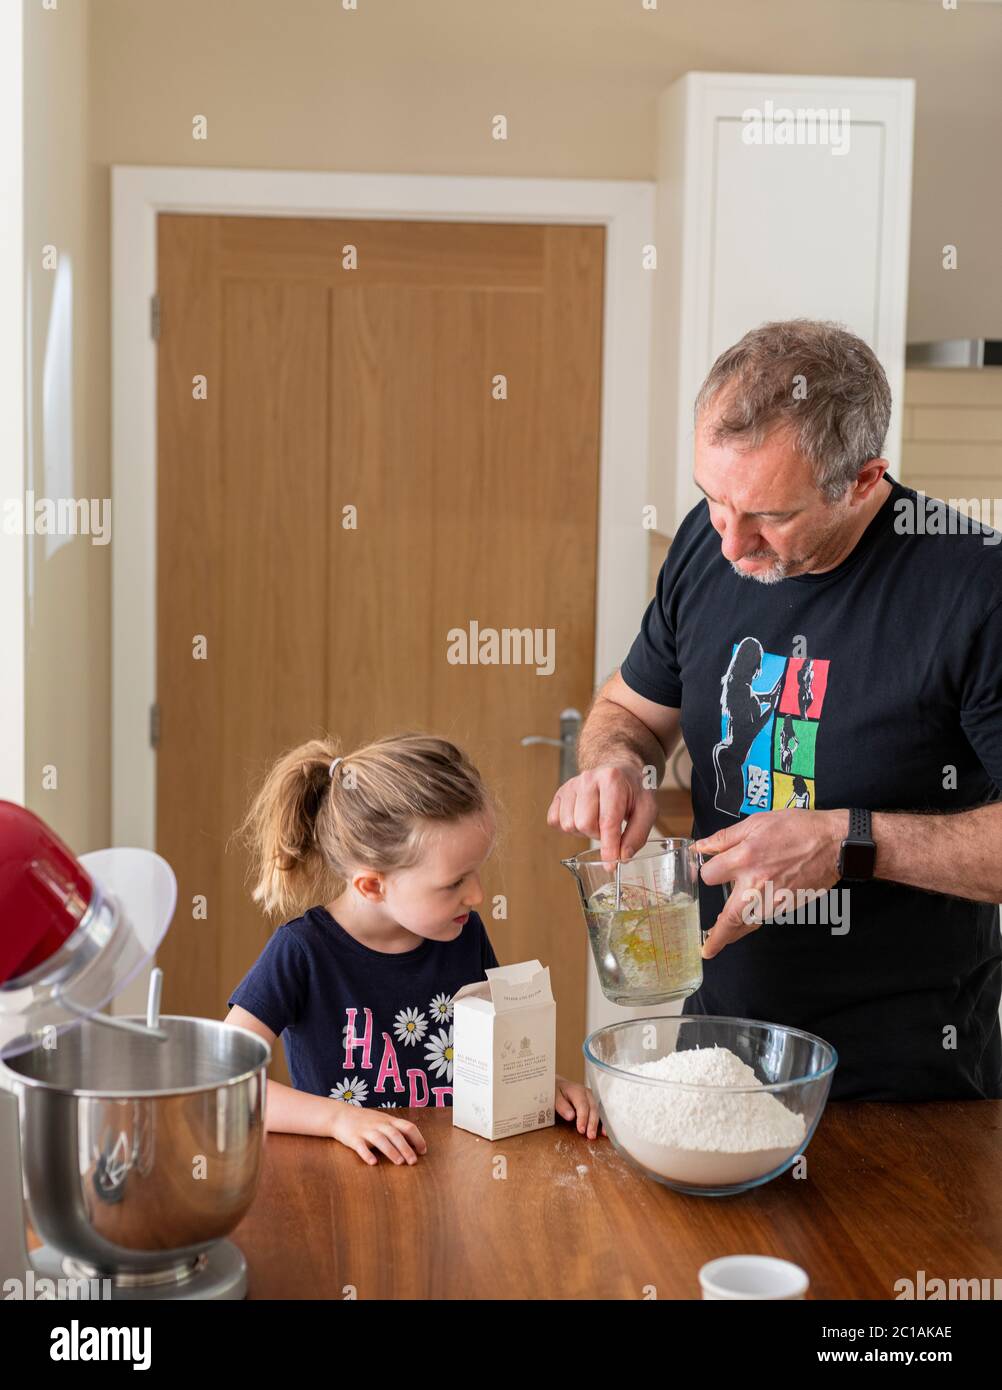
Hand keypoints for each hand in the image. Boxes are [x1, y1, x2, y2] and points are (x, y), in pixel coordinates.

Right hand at [328, 1100, 427, 1164]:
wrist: (341, 1115)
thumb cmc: (366, 1121)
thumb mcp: (383, 1121)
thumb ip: (397, 1130)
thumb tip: (415, 1144)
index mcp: (389, 1120)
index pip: (407, 1126)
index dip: (417, 1138)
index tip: (423, 1151)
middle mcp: (379, 1124)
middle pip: (395, 1134)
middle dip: (406, 1148)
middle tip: (413, 1161)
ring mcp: (366, 1130)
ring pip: (380, 1140)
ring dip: (391, 1151)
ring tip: (399, 1162)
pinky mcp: (353, 1138)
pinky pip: (360, 1146)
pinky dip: (367, 1154)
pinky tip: (373, 1162)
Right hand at [546, 762, 658, 861]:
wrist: (617, 769)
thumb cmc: (633, 790)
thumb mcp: (647, 809)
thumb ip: (637, 835)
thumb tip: (621, 857)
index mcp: (612, 780)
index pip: (607, 821)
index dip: (609, 847)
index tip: (610, 865)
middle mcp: (587, 779)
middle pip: (584, 824)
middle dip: (598, 835)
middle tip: (609, 828)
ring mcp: (570, 785)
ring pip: (568, 825)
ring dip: (584, 832)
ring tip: (597, 821)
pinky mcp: (559, 793)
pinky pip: (555, 821)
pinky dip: (568, 827)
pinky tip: (583, 818)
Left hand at [555, 1074, 603, 1138]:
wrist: (557, 1085)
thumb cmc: (555, 1091)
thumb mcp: (553, 1096)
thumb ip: (561, 1105)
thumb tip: (571, 1116)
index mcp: (576, 1090)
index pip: (582, 1104)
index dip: (583, 1118)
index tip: (581, 1130)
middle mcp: (586, 1093)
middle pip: (592, 1108)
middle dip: (592, 1123)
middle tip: (591, 1136)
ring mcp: (591, 1098)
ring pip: (598, 1110)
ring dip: (599, 1124)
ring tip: (600, 1135)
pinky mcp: (593, 1104)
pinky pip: (599, 1113)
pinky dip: (602, 1122)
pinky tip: (603, 1132)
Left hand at [695, 808, 844, 957]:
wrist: (833, 843)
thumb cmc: (797, 828)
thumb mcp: (756, 822)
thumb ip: (725, 838)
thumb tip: (702, 846)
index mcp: (745, 859)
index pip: (709, 877)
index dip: (707, 872)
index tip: (710, 871)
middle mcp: (756, 885)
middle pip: (728, 919)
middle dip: (716, 937)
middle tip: (707, 950)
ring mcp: (773, 900)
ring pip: (747, 924)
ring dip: (733, 931)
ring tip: (720, 937)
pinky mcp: (787, 907)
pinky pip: (763, 919)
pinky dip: (752, 923)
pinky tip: (746, 920)